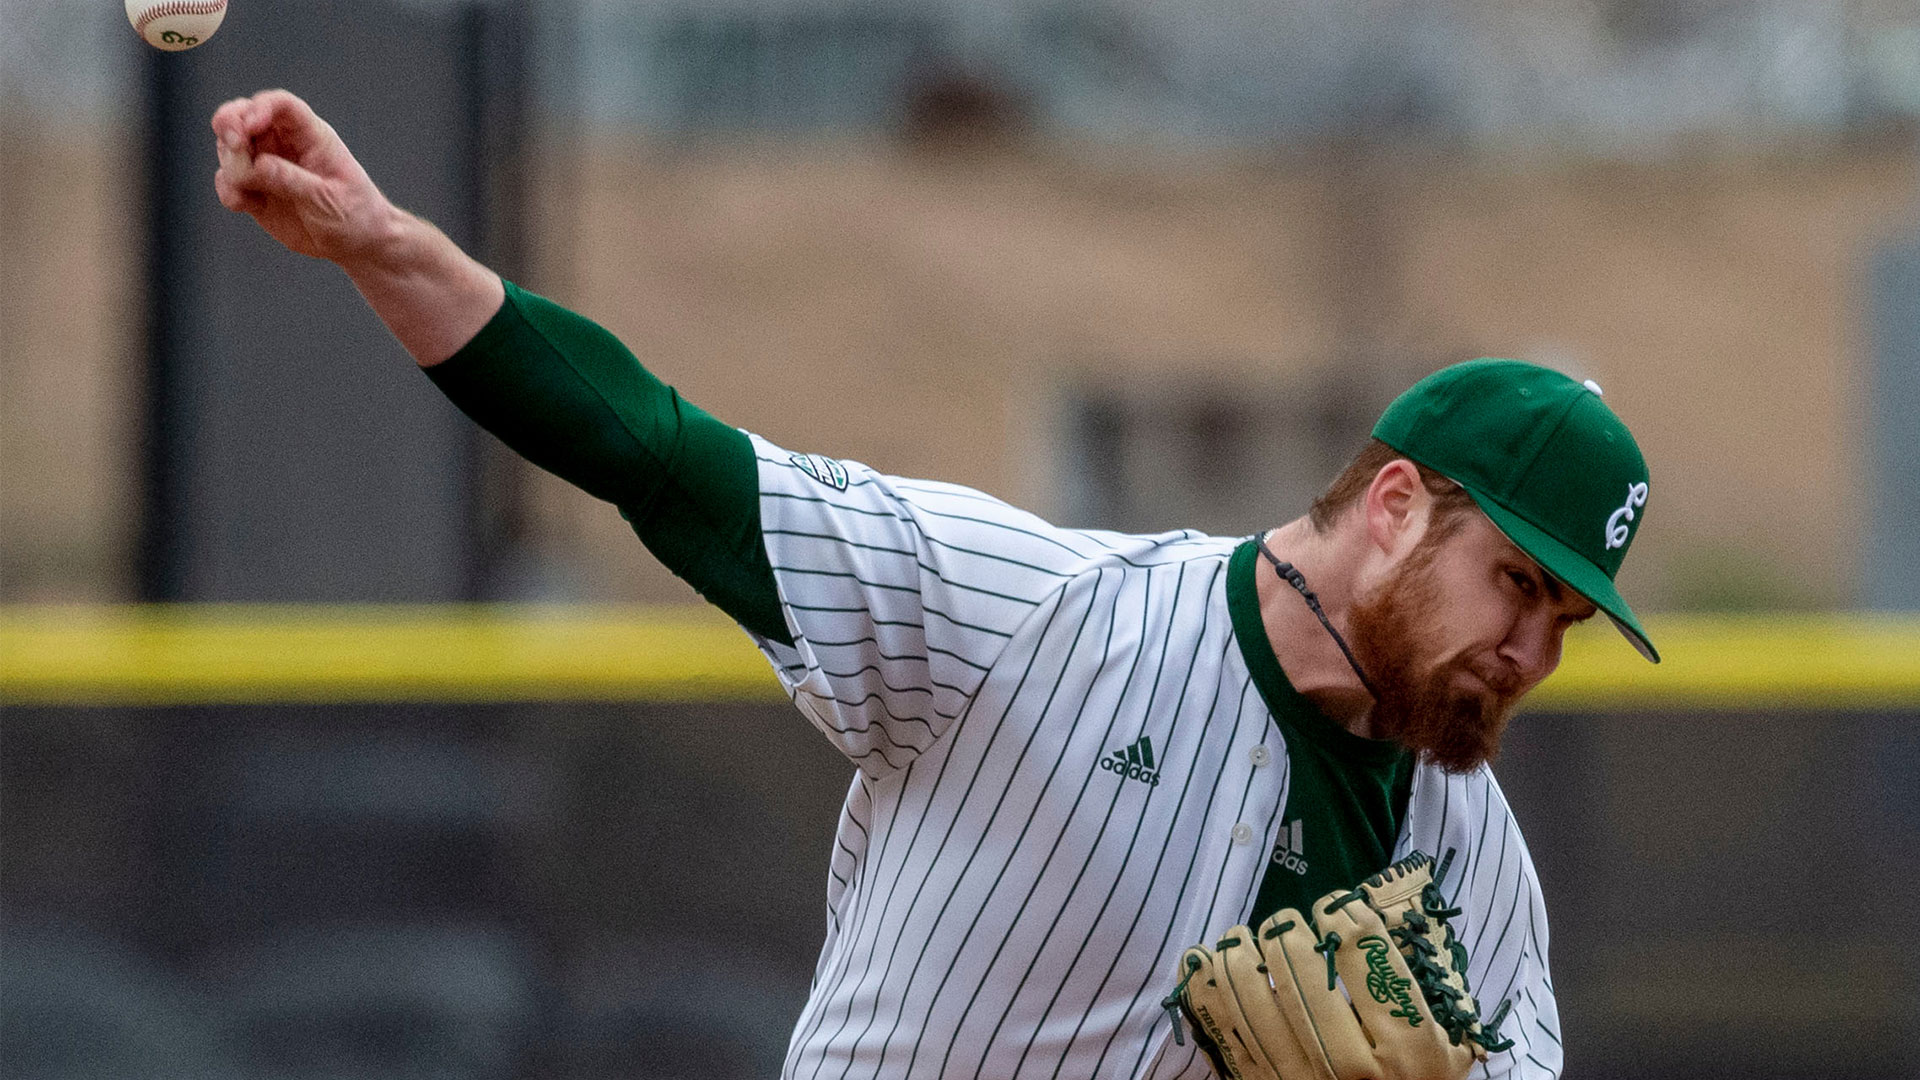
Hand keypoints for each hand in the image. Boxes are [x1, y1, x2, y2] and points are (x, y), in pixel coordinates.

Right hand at [212, 89, 398, 265]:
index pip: (282, 105)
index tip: (248, 125)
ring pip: (229, 146)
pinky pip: (226, 180)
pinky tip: (246, 205)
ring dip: (231, 165)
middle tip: (235, 146)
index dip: (261, 107)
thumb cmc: (354, 214)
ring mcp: (265, 164)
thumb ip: (292, 181)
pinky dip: (228, 190)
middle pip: (243, 114)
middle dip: (229, 125)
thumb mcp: (328, 199)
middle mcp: (284, 143)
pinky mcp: (254, 189)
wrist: (357, 244)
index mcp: (311, 136)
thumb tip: (257, 166)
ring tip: (252, 193)